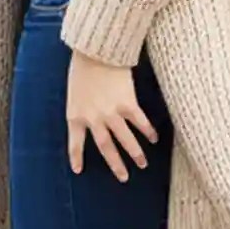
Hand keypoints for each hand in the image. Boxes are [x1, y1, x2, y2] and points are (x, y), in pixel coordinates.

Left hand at [66, 51, 159, 181]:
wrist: (96, 51)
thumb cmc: (82, 66)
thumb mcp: (75, 91)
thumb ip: (82, 106)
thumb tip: (92, 117)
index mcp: (76, 115)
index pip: (75, 142)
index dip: (76, 156)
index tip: (78, 170)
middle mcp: (94, 119)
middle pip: (106, 147)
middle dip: (115, 164)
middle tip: (123, 178)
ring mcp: (112, 113)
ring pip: (126, 140)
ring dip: (135, 153)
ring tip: (143, 164)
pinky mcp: (128, 104)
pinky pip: (140, 122)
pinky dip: (148, 131)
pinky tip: (154, 138)